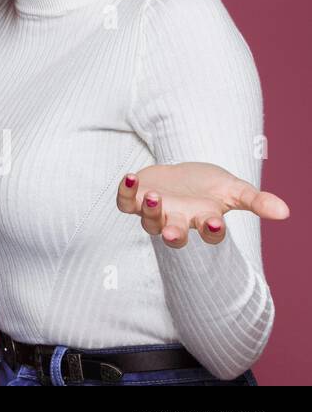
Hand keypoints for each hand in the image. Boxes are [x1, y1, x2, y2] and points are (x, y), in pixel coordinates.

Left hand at [117, 162, 290, 247]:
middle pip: (175, 235)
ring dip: (150, 211)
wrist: (181, 176)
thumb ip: (256, 200)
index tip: (215, 223)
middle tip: (171, 233)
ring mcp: (155, 211)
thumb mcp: (233, 189)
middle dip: (173, 235)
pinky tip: (130, 177)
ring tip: (154, 196)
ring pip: (148, 222)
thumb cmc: (209, 186)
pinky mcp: (136, 199)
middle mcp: (178, 220)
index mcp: (204, 220)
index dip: (212, 231)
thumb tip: (285, 212)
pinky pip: (126, 202)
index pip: (210, 234)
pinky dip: (125, 192)